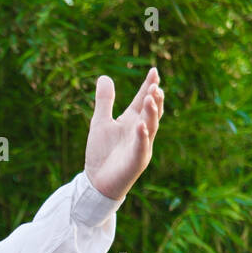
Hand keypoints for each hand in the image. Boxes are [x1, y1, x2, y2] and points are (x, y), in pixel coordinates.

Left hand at [84, 67, 164, 200]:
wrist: (96, 181)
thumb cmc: (101, 153)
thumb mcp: (100, 122)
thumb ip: (104, 101)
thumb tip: (104, 77)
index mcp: (132, 120)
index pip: (143, 100)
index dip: (149, 85)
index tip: (154, 70)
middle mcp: (140, 131)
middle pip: (151, 111)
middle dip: (154, 98)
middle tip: (155, 85)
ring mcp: (141, 145)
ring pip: (151, 126)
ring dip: (152, 112)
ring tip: (151, 98)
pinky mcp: (137, 160)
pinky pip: (141, 146)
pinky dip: (142, 136)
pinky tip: (141, 126)